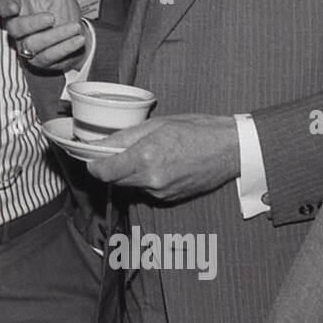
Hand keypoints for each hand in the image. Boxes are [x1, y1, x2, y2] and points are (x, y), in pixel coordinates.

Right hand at [0, 0, 87, 71]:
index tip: (13, 7)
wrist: (77, 30)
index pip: (3, 8)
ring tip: (74, 27)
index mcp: (19, 8)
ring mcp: (28, 46)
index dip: (6, 9)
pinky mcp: (40, 61)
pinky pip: (47, 57)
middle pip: (14, 29)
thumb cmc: (59, 7)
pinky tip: (77, 39)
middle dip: (33, 24)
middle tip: (52, 17)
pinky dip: (63, 48)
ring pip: (31, 45)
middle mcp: (19, 29)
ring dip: (54, 37)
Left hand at [86, 115, 239, 203]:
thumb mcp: (157, 124)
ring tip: (146, 155)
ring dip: (129, 174)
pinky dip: (146, 179)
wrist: (231, 149)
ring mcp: (161, 192)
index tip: (92, 157)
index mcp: (145, 157)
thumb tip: (101, 144)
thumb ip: (125, 137)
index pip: (104, 172)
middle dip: (111, 168)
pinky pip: (147, 190)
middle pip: (114, 181)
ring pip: (131, 186)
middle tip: (116, 152)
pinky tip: (161, 164)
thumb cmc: (197, 130)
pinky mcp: (170, 198)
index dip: (94, 165)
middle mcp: (151, 179)